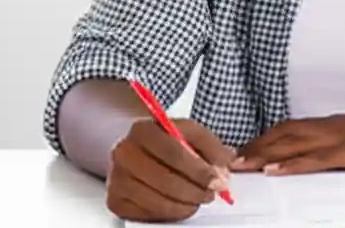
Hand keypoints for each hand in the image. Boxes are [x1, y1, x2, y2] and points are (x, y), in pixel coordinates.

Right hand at [106, 118, 234, 222]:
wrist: (138, 149)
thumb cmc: (166, 141)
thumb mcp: (190, 133)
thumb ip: (212, 146)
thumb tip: (230, 163)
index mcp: (143, 130)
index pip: (173, 152)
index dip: (199, 170)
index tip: (218, 181)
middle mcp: (124, 153)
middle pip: (163, 179)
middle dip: (194, 190)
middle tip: (211, 193)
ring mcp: (116, 178)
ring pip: (155, 200)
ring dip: (184, 204)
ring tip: (198, 199)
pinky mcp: (115, 200)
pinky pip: (146, 214)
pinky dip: (169, 213)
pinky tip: (180, 204)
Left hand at [233, 112, 344, 175]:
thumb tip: (337, 156)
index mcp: (341, 123)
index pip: (295, 127)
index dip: (268, 137)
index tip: (247, 147)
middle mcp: (336, 126)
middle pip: (286, 132)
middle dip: (256, 144)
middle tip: (230, 157)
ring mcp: (344, 137)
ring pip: (293, 142)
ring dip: (263, 153)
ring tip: (239, 164)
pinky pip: (315, 158)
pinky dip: (291, 163)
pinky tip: (273, 170)